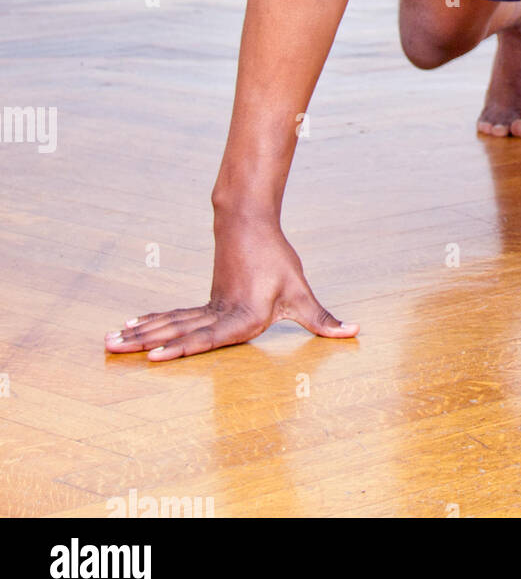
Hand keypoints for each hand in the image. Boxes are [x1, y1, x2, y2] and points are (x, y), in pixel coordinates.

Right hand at [104, 213, 357, 361]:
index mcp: (241, 317)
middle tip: (111, 348)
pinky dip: (153, 321)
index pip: (207, 338)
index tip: (154, 356)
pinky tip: (134, 326)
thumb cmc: (277, 259)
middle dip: (145, 343)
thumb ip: (321, 319)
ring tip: (109, 340)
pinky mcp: (205, 301)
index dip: (180, 349)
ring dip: (141, 333)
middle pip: (178, 331)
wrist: (250, 222)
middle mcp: (219, 314)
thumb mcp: (301, 291)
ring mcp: (208, 306)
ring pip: (169, 322)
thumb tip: (352, 333)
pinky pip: (174, 314)